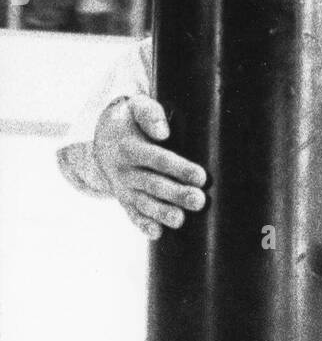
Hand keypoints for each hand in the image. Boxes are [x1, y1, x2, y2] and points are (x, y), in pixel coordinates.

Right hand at [93, 94, 206, 238]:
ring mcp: (124, 188)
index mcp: (129, 147)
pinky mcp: (125, 200)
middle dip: (176, 194)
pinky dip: (143, 225)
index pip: (158, 159)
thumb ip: (149, 113)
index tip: (200, 176)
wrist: (102, 139)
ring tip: (180, 220)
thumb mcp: (134, 107)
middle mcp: (125, 171)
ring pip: (144, 203)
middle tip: (199, 200)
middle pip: (153, 184)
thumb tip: (163, 132)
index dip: (179, 168)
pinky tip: (157, 234)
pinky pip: (132, 214)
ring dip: (162, 213)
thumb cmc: (129, 121)